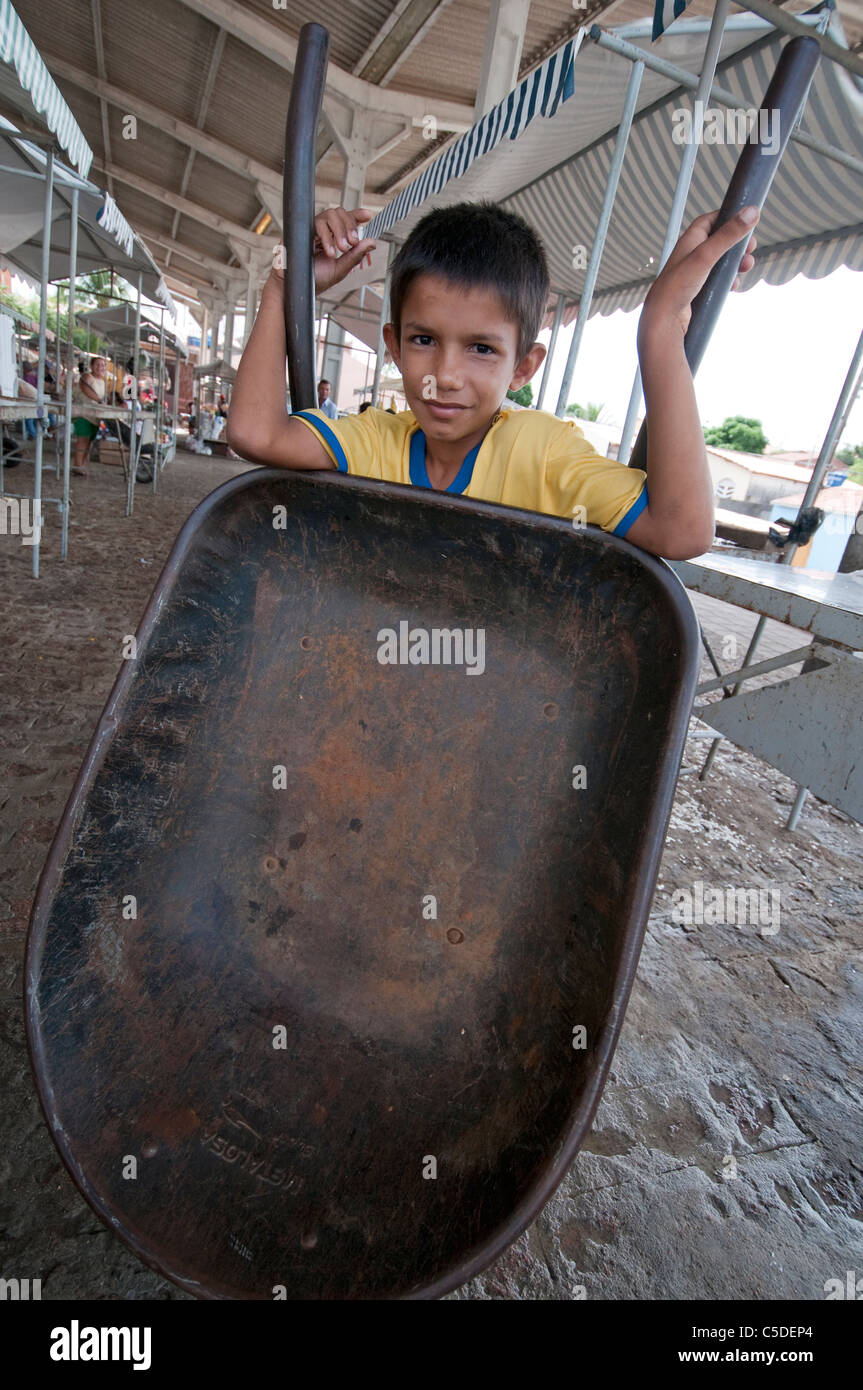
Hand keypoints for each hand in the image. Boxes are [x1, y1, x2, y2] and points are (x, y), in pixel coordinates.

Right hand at [269, 206, 375, 293]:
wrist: (296, 288)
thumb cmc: (314, 280)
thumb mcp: (340, 269)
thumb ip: (355, 256)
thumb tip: (372, 242)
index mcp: (332, 237)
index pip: (345, 220)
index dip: (356, 214)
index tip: (368, 215)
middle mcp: (322, 231)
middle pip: (337, 212)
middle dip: (349, 225)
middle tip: (353, 242)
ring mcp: (310, 229)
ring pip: (327, 215)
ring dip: (338, 231)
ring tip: (340, 250)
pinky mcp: (299, 231)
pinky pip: (314, 224)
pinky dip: (325, 237)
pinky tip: (329, 251)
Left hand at [641, 206, 759, 338]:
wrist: (664, 320)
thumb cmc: (677, 286)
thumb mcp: (706, 256)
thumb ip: (729, 235)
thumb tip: (751, 212)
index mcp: (689, 241)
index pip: (710, 220)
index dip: (727, 217)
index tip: (745, 219)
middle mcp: (691, 254)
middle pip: (719, 241)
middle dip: (737, 243)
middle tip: (751, 247)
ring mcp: (695, 272)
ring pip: (721, 262)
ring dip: (736, 262)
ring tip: (747, 265)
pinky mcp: (698, 289)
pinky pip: (718, 280)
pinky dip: (728, 280)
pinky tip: (734, 284)